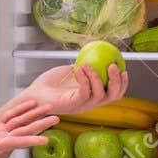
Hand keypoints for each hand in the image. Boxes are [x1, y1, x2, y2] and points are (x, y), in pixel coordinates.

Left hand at [0, 59, 128, 123]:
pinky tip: (79, 68)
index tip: (124, 69)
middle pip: (113, 96)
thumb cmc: (50, 83)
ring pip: (99, 95)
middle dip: (117, 81)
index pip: (114, 94)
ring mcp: (81, 106)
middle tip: (113, 65)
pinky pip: (84, 92)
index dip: (123, 84)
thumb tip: (96, 52)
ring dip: (97, 77)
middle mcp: (90, 103)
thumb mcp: (70, 70)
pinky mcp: (72, 105)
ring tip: (88, 64)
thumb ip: (84, 65)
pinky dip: (84, 79)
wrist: (33, 94)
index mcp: (92, 96)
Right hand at [0, 108, 58, 157]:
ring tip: (48, 109)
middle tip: (56, 118)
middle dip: (40, 125)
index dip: (30, 140)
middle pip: (23, 131)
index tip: (45, 139)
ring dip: (34, 115)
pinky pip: (10, 116)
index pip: (15, 142)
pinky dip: (21, 110)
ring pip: (19, 122)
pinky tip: (30, 104)